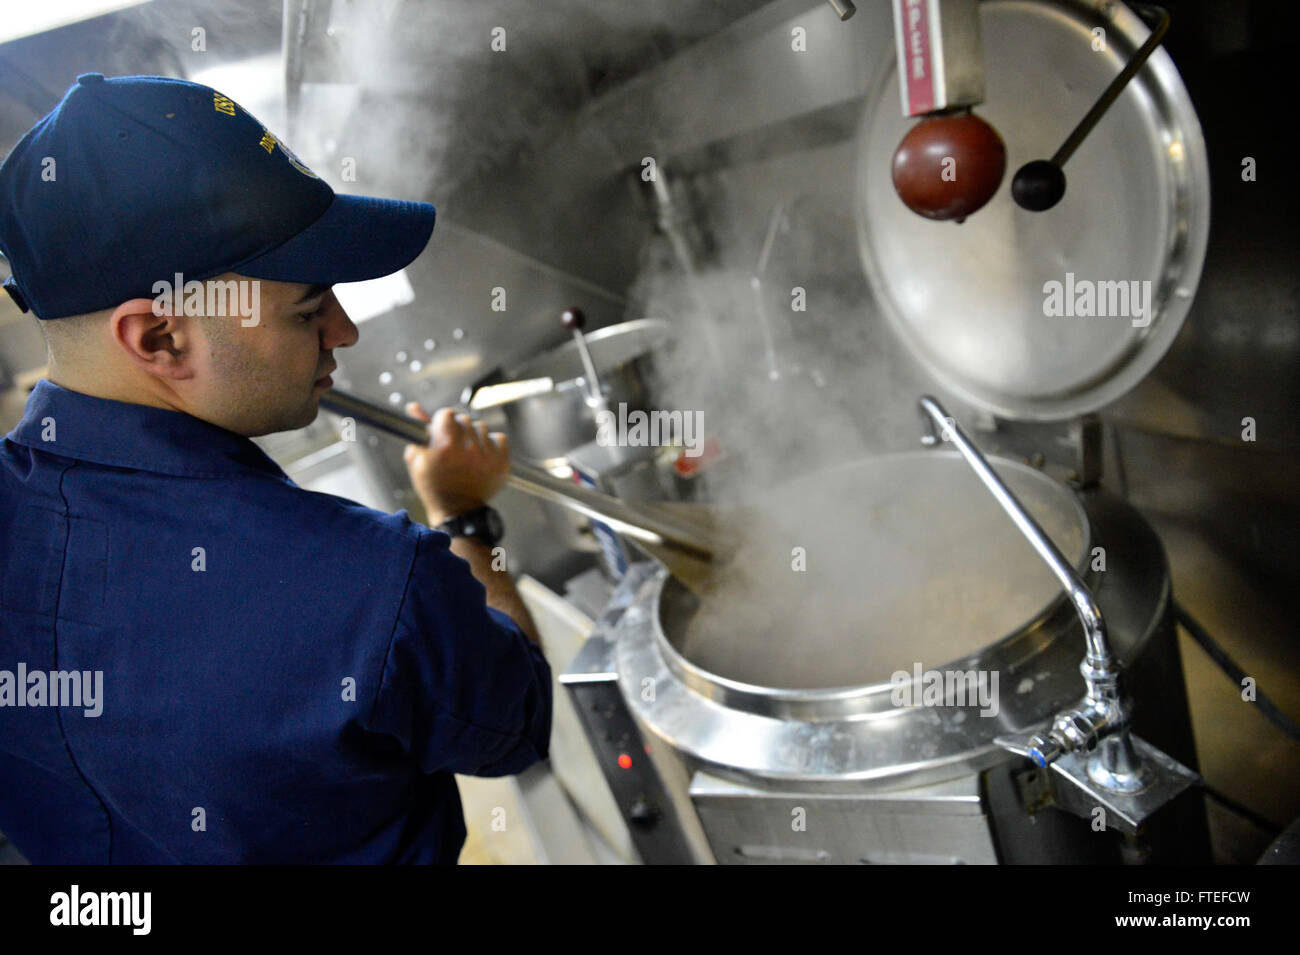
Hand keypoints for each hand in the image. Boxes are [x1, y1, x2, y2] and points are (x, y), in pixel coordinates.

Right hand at [403, 403, 509, 524]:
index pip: (447, 414)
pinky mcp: (502, 462)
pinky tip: (482, 455)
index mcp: (445, 447)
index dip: (442, 421)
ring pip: (482, 427)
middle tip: (454, 444)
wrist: (458, 511)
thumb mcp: (418, 460)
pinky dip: (492, 444)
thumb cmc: (435, 487)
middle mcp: (469, 449)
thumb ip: (418, 432)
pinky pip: (500, 438)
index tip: (442, 430)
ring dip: (474, 436)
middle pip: (465, 419)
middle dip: (458, 429)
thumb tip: (414, 408)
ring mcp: (487, 456)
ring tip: (468, 453)